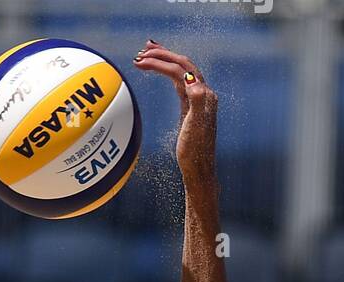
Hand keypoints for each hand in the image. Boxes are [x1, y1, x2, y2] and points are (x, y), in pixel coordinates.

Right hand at [134, 40, 217, 188]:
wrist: (198, 169)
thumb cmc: (194, 152)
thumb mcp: (195, 127)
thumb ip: (198, 102)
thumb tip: (194, 83)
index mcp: (203, 95)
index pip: (181, 70)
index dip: (161, 63)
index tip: (140, 61)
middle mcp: (202, 93)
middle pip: (183, 65)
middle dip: (163, 55)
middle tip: (142, 51)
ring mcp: (197, 99)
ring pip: (181, 71)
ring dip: (165, 60)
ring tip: (148, 54)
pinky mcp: (190, 107)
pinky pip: (180, 82)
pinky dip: (168, 72)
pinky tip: (161, 71)